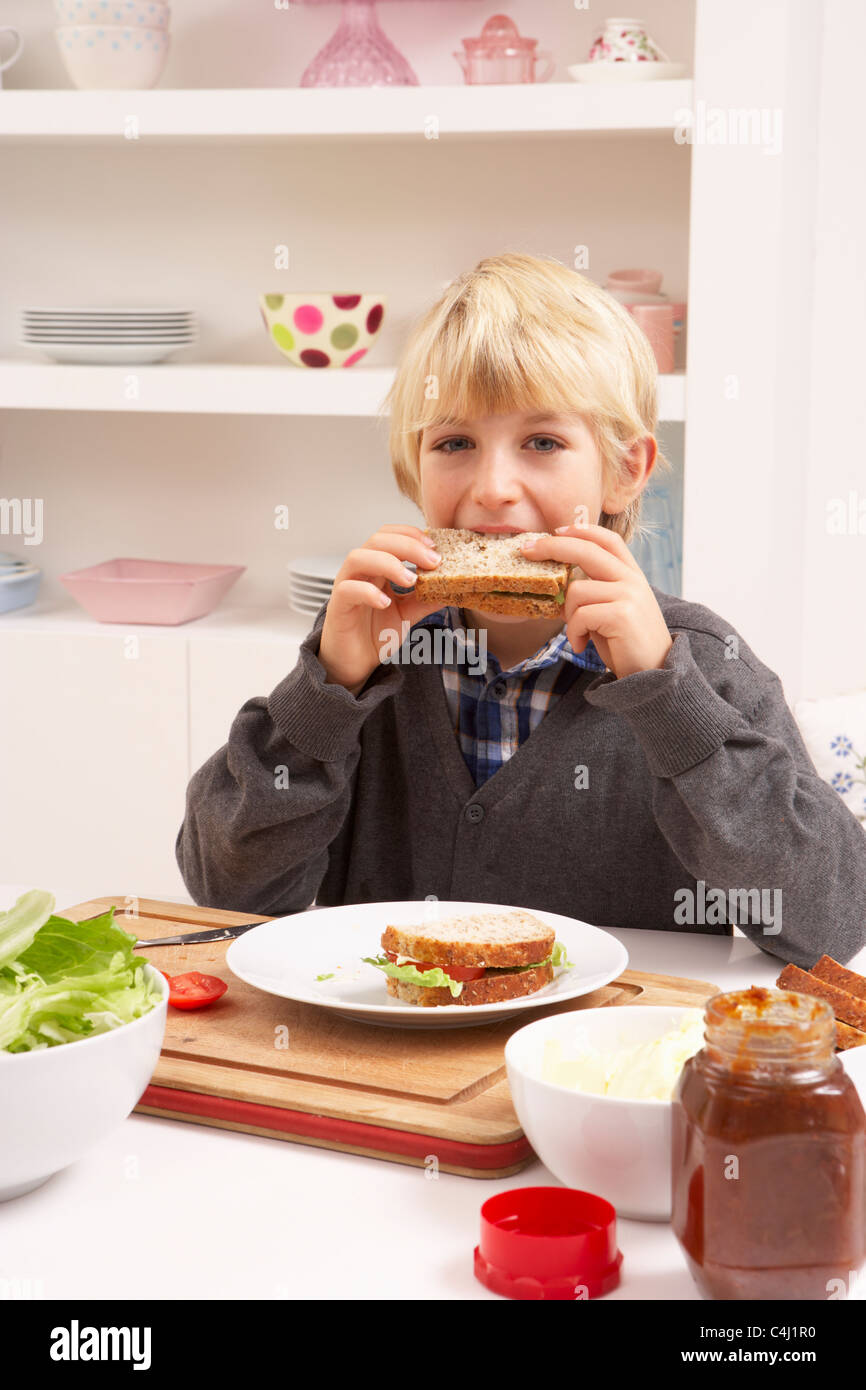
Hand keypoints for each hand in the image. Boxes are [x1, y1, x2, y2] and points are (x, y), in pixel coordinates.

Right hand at [318, 525, 444, 693]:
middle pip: (377, 540)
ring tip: (411, 580)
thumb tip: (453, 587)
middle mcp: (360, 571)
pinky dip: (368, 592)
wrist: (355, 663)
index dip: (411, 534)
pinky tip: (386, 602)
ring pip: (358, 557)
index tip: (434, 547)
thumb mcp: (409, 613)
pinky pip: (348, 590)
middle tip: (432, 561)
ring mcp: (346, 586)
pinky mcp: (338, 606)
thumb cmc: (375, 633)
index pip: (389, 535)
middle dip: (407, 545)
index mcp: (376, 567)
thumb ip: (427, 599)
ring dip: (388, 563)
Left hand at [521, 523, 672, 677]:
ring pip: (577, 590)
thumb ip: (594, 591)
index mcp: (632, 575)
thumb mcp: (611, 609)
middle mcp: (633, 580)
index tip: (555, 531)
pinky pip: (580, 616)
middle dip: (551, 547)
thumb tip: (559, 582)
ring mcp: (629, 595)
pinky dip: (574, 633)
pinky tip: (582, 645)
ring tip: (579, 634)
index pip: (607, 540)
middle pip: (586, 550)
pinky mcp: (622, 615)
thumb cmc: (626, 643)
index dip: (580, 531)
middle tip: (526, 550)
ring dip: (568, 615)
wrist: (652, 674)